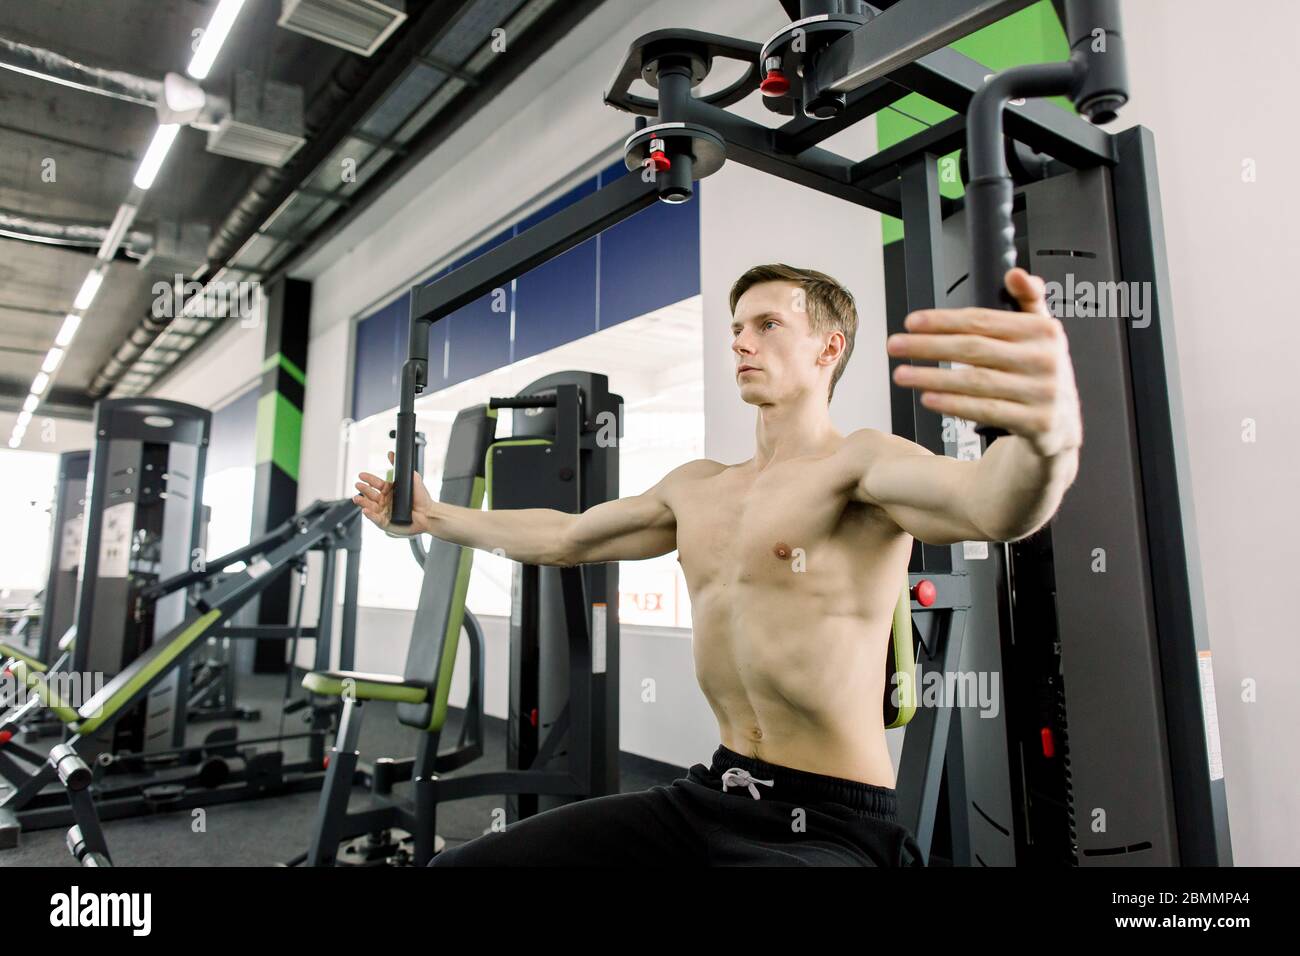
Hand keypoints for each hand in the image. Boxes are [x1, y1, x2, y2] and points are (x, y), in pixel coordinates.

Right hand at [353, 450, 433, 535]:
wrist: (429, 514)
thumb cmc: (421, 498)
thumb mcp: (412, 478)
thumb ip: (401, 467)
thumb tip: (391, 453)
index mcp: (389, 491)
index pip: (375, 484)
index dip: (368, 479)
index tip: (361, 475)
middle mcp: (384, 501)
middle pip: (370, 495)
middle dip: (363, 490)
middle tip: (358, 485)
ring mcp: (384, 512)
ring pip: (369, 507)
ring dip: (362, 502)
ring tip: (357, 498)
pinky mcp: (386, 523)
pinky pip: (375, 519)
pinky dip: (370, 515)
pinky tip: (365, 510)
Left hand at [887, 268, 1081, 458]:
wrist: (1062, 425)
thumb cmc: (1040, 373)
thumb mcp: (1042, 334)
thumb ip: (1028, 301)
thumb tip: (1016, 274)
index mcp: (1044, 331)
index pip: (983, 321)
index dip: (943, 320)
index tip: (912, 322)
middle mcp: (1045, 360)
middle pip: (974, 349)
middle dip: (928, 346)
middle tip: (895, 346)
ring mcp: (1042, 393)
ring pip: (976, 381)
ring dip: (932, 377)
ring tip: (902, 374)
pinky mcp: (1036, 423)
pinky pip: (986, 411)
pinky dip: (953, 404)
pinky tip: (928, 398)